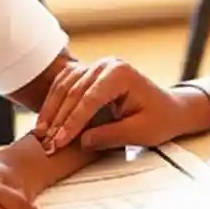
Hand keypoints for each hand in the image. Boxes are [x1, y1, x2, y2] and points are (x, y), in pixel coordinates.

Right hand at [32, 57, 209, 152]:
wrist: (169, 109)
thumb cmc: (160, 120)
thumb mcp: (140, 133)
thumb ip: (111, 136)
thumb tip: (81, 142)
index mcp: (121, 73)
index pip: (89, 99)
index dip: (72, 122)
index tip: (59, 143)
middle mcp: (106, 64)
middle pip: (73, 92)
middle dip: (58, 119)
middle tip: (46, 144)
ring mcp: (96, 66)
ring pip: (64, 86)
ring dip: (51, 110)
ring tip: (41, 134)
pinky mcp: (89, 74)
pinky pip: (64, 84)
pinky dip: (53, 102)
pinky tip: (46, 121)